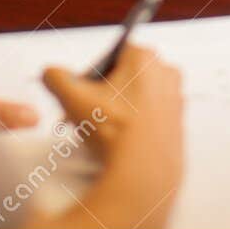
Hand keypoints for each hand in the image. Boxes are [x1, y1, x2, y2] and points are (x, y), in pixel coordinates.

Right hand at [41, 44, 183, 228]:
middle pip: (123, 76)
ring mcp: (175, 100)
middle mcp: (166, 74)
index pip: (112, 53)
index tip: (81, 90)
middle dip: (101, 94)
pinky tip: (116, 142)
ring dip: (114, 110)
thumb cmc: (116, 133)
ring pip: (135, 98)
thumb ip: (56, 78)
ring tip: (96, 131)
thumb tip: (51, 74)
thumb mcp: (73, 98)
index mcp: (145, 58)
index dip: (92, 73)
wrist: (143, 175)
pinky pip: (148, 117)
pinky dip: (132, 125)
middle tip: (84, 113)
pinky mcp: (178, 124)